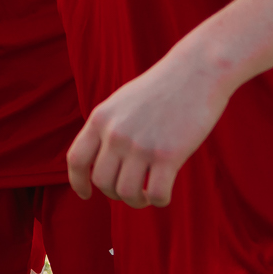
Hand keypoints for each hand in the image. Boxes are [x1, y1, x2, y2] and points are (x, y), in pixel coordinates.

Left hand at [66, 44, 231, 207]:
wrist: (196, 71)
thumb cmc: (161, 88)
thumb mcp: (121, 102)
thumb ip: (108, 128)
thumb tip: (100, 161)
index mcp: (100, 118)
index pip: (76, 159)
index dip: (78, 182)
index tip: (85, 194)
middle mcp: (115, 133)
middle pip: (102, 181)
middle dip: (114, 193)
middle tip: (131, 191)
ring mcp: (140, 145)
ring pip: (126, 193)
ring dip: (136, 201)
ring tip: (146, 196)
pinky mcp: (168, 155)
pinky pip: (156, 194)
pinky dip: (158, 201)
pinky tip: (163, 195)